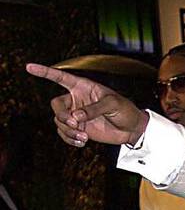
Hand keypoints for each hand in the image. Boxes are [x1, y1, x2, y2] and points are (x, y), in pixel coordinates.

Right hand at [25, 64, 148, 146]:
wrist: (131, 128)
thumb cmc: (124, 110)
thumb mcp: (112, 105)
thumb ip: (93, 109)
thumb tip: (76, 117)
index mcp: (82, 86)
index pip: (59, 78)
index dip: (44, 72)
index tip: (29, 67)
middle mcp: (76, 100)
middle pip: (55, 105)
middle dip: (61, 116)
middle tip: (74, 124)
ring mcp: (76, 115)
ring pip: (59, 122)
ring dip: (68, 131)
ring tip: (84, 137)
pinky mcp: (79, 129)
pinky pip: (64, 134)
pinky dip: (70, 139)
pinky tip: (82, 142)